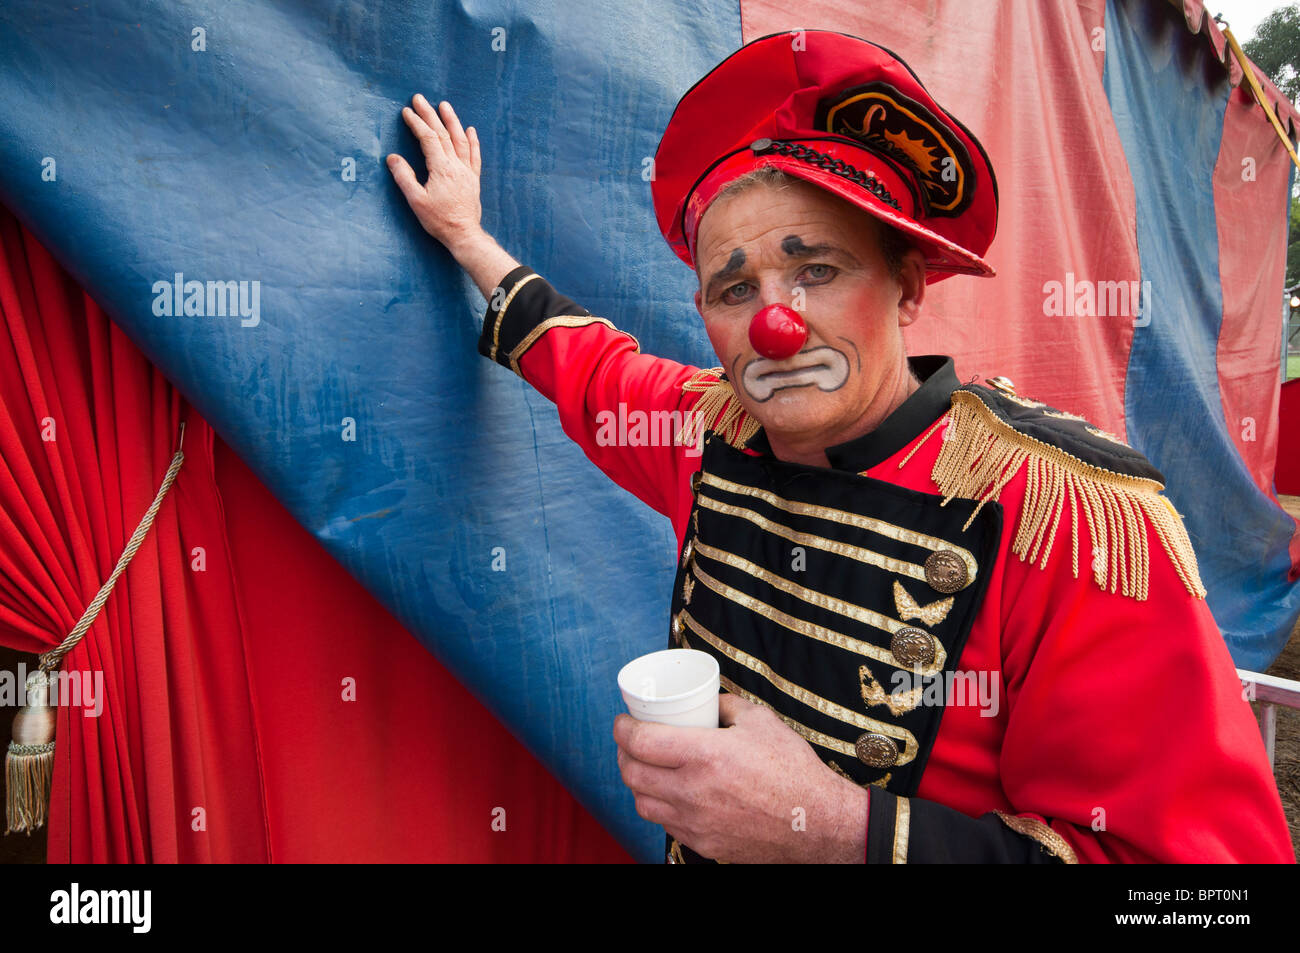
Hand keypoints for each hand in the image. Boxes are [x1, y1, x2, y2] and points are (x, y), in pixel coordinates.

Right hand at [387, 95, 483, 248]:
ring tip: (444, 105)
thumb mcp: (416, 201)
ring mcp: (467, 171)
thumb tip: (392, 158)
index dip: (417, 123)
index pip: (427, 139)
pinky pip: (474, 155)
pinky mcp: (473, 179)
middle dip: (430, 114)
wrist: (464, 234)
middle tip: (419, 98)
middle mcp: (456, 166)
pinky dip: (473, 141)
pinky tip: (470, 130)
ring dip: (452, 121)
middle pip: (442, 134)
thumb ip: (404, 178)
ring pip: (460, 140)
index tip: (406, 112)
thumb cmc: (439, 221)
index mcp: (441, 169)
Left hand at [614, 693, 868, 862]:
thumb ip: (726, 705)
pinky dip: (660, 807)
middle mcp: (693, 791)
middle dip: (622, 754)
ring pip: (642, 803)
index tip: (623, 721)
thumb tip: (705, 700)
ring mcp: (695, 821)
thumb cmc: (792, 769)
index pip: (640, 742)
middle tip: (630, 742)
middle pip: (631, 773)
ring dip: (637, 783)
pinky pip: (665, 824)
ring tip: (645, 768)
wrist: (816, 823)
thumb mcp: (760, 721)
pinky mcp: (703, 842)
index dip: (622, 729)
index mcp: (704, 755)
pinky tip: (670, 794)